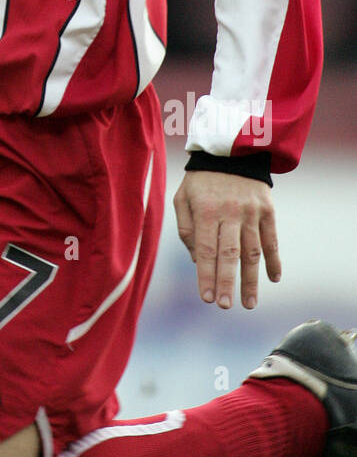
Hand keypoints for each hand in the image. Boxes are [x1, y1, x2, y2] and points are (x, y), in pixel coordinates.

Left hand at [173, 169, 280, 309]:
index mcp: (206, 211)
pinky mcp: (268, 209)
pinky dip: (274, 259)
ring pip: (252, 251)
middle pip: (229, 254)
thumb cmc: (201, 179)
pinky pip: (272, 239)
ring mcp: (251, 211)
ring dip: (251, 279)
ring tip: (249, 303)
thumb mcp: (182, 198)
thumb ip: (186, 230)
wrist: (232, 149)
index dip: (206, 275)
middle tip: (225, 306)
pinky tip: (273, 278)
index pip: (206, 250)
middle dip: (227, 283)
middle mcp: (230, 212)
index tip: (206, 298)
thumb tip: (198, 260)